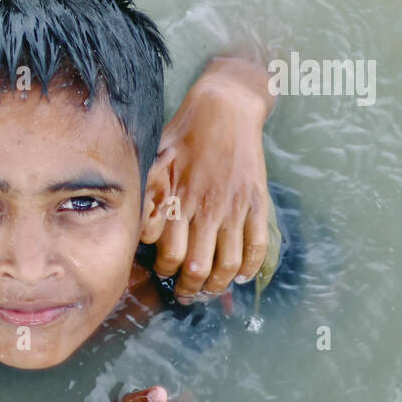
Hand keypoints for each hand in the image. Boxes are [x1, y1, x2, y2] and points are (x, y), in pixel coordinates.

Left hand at [142, 56, 273, 303]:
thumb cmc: (182, 135)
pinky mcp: (257, 202)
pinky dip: (250, 266)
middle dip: (190, 287)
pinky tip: (241, 275)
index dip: (166, 271)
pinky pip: (257, 245)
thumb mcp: (155, 161)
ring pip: (229, 264)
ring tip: (210, 288)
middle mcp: (207, 208)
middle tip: (187, 293)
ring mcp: (235, 208)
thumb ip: (148, 197)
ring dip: (218, 284)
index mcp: (179, 200)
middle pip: (199, 267)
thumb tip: (144, 233)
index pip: (170, 256)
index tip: (165, 274)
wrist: (225, 108)